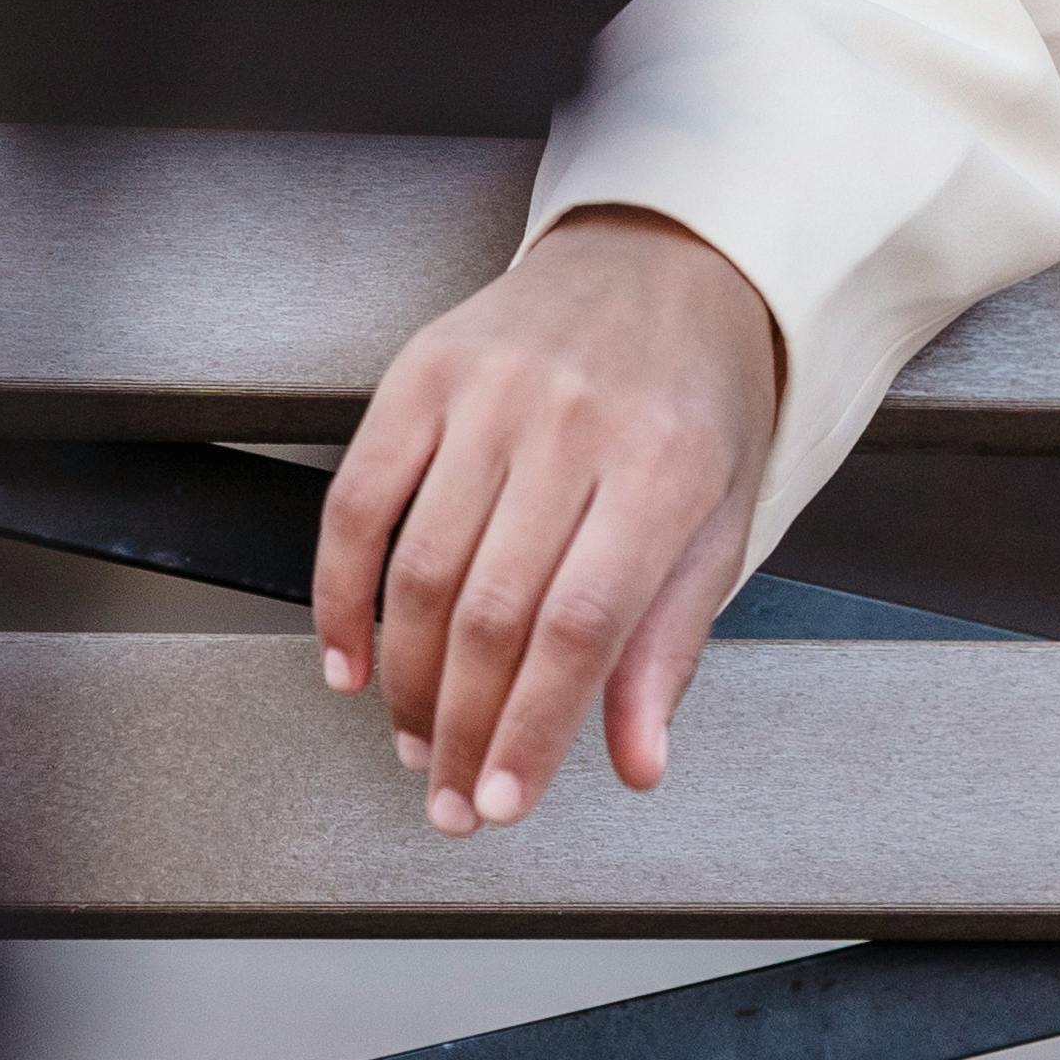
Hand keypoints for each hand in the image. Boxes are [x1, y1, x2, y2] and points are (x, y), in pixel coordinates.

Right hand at [313, 208, 784, 835]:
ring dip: (405, 681)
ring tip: (416, 740)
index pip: (579, 628)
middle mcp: (572, 423)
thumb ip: (668, 646)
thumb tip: (637, 760)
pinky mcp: (422, 373)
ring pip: (420, 570)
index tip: (501, 802)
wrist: (663, 257)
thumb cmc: (697, 396)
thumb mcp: (720, 520)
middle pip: (492, 612)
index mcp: (663, 466)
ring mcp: (490, 393)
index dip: (529, 730)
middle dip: (462, 729)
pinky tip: (350, 660)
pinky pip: (356, 502)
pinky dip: (340, 595)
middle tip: (451, 797)